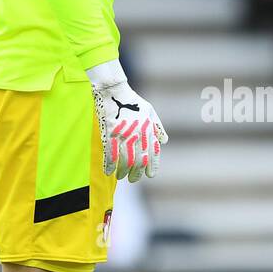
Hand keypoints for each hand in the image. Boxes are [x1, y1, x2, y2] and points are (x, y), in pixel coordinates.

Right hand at [86, 59, 167, 181]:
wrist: (114, 91)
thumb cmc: (133, 101)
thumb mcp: (150, 111)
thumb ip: (157, 127)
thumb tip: (164, 141)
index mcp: (148, 130)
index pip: (153, 154)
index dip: (153, 166)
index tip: (150, 175)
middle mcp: (138, 135)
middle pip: (139, 161)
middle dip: (137, 174)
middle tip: (133, 179)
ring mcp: (123, 135)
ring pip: (125, 161)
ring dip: (123, 172)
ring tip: (121, 177)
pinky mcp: (110, 134)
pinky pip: (110, 154)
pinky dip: (109, 165)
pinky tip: (108, 172)